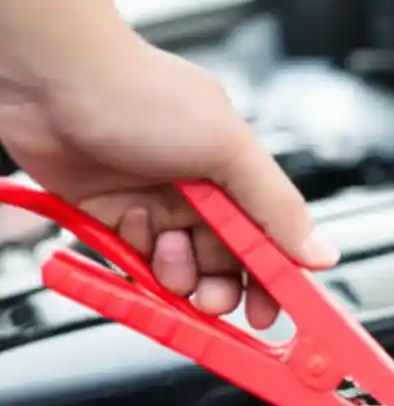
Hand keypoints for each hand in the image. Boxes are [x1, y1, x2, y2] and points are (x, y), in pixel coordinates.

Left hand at [0, 18, 337, 328]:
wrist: (51, 82)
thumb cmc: (140, 94)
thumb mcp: (229, 148)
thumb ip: (278, 207)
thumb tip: (320, 251)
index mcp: (238, 177)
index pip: (270, 243)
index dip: (272, 281)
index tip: (270, 312)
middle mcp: (200, 195)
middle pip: (226, 266)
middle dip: (221, 288)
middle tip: (213, 297)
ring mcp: (157, 208)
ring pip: (180, 271)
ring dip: (174, 270)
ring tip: (165, 246)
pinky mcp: (112, 220)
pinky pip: (134, 263)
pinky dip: (134, 253)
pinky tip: (129, 223)